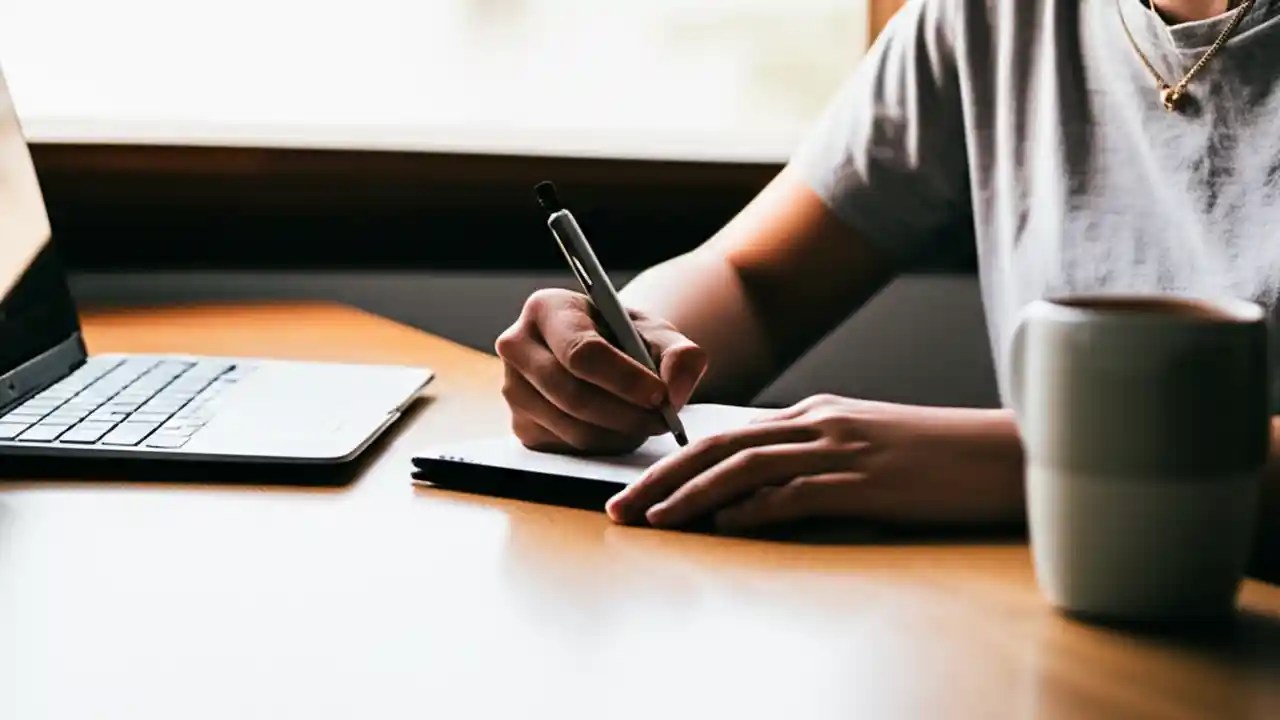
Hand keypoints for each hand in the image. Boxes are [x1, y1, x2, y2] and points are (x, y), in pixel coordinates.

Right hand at [496, 289, 707, 454]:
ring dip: (620, 433)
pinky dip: (604, 446)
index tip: (660, 396)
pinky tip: (622, 430)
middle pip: (573, 394)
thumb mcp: (660, 337)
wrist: (606, 357)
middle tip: (663, 420)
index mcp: (547, 308)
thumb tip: (673, 392)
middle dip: (626, 414)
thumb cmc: (629, 340)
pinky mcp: (521, 426)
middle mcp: (518, 345)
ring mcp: (513, 389)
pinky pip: (567, 448)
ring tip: (648, 423)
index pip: (581, 352)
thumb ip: (680, 356)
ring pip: (572, 428)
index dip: (623, 379)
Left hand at [606, 394, 1023, 531]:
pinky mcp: (865, 483)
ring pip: (744, 468)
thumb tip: (753, 496)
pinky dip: (753, 511)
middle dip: (661, 478)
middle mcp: (819, 424)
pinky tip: (724, 527)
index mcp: (816, 414)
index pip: (726, 435)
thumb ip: (811, 460)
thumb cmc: (936, 459)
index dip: (674, 462)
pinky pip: (795, 495)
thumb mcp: (865, 446)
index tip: (639, 489)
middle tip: (620, 508)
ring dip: (691, 496)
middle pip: (718, 446)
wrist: (1006, 453)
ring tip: (654, 522)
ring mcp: (840, 450)